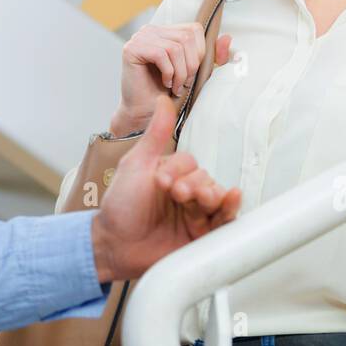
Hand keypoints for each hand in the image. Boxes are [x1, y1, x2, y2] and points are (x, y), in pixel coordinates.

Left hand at [92, 96, 241, 280]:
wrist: (114, 244)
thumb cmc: (120, 206)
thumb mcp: (136, 164)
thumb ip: (155, 134)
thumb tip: (162, 100)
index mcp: (172, 175)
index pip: (190, 164)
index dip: (180, 170)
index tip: (161, 181)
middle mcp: (186, 194)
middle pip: (206, 180)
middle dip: (194, 185)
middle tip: (177, 193)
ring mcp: (195, 215)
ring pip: (216, 199)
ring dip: (211, 195)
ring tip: (200, 198)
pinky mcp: (201, 237)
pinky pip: (223, 222)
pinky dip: (230, 209)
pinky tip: (232, 198)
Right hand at [110, 21, 232, 136]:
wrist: (145, 113)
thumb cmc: (169, 93)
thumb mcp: (198, 73)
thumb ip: (213, 56)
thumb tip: (227, 38)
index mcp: (167, 31)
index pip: (194, 29)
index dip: (200, 53)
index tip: (192, 73)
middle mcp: (152, 30)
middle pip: (187, 37)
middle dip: (191, 65)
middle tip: (184, 83)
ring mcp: (140, 37)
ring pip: (175, 47)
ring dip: (180, 72)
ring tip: (175, 86)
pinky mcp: (132, 48)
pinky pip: (161, 54)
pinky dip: (168, 72)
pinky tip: (165, 83)